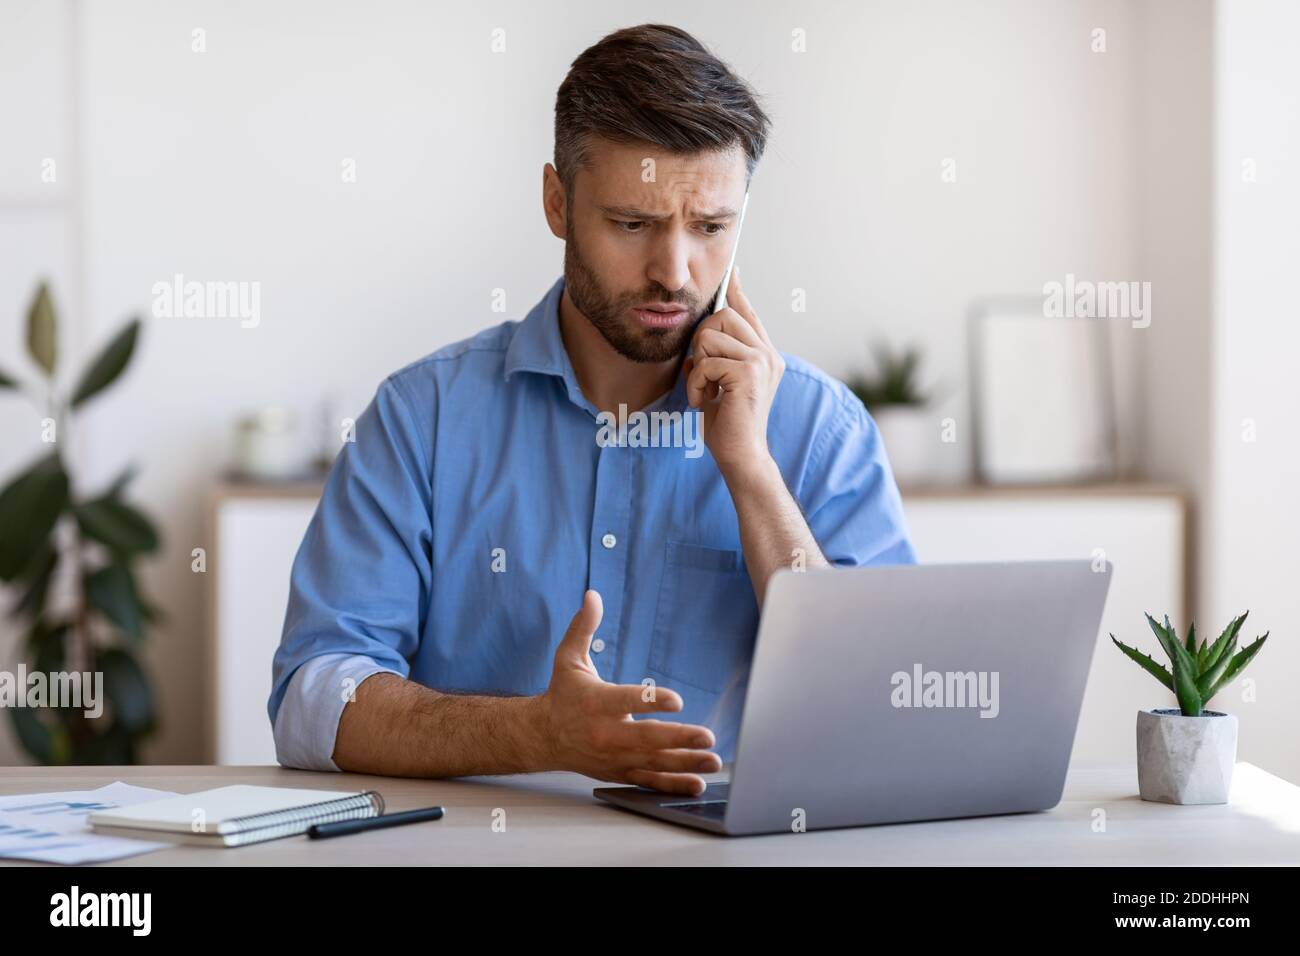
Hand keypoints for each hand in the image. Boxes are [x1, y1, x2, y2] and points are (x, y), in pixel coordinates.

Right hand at [537, 590, 720, 794]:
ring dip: (685, 764)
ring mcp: (614, 756)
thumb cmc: (562, 693)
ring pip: (653, 763)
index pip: (628, 700)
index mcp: (596, 701)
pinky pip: (649, 782)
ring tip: (712, 761)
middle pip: (647, 738)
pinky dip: (673, 786)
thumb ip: (583, 627)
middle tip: (707, 736)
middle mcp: (606, 732)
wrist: (543, 736)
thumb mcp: (568, 658)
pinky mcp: (619, 772)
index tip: (678, 701)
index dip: (652, 701)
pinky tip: (697, 785)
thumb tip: (592, 595)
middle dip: (679, 738)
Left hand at [683, 265, 783, 474]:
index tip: (732, 270)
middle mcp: (768, 354)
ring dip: (697, 365)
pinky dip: (695, 383)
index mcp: (765, 354)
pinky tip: (702, 401)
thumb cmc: (727, 424)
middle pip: (724, 315)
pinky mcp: (749, 373)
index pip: (749, 313)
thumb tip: (704, 331)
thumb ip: (717, 357)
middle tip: (702, 373)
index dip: (737, 290)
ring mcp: (762, 361)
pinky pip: (705, 361)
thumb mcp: (720, 383)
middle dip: (701, 342)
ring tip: (703, 390)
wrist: (741, 455)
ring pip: (711, 336)